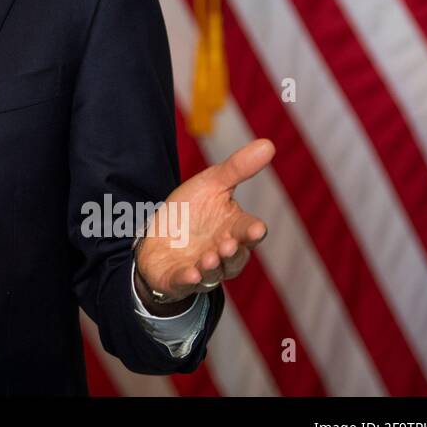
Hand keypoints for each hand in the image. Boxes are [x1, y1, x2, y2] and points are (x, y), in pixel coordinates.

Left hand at [134, 138, 272, 308]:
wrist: (157, 234)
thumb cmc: (191, 211)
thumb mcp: (211, 183)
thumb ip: (237, 168)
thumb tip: (268, 144)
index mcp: (233, 229)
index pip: (248, 232)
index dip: (252, 231)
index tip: (255, 228)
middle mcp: (223, 253)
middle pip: (235, 257)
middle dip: (232, 252)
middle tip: (228, 244)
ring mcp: (202, 269)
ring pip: (214, 273)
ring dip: (213, 267)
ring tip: (209, 258)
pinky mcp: (179, 279)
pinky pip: (186, 283)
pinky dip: (189, 279)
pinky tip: (190, 274)